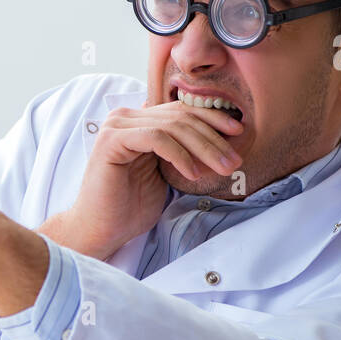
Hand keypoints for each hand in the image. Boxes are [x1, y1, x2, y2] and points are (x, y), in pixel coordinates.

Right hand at [47, 99, 243, 259]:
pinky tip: (193, 174)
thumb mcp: (166, 174)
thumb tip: (218, 138)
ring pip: (172, 125)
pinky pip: (155, 138)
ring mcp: (116, 127)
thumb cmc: (130, 207)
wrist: (102, 229)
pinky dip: (179, 155)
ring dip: (203, 147)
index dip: (213, 117)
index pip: (182, 110)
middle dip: (214, 138)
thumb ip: (182, 151)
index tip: (238, 133)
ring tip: (221, 169)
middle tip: (235, 160)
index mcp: (138, 121)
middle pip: (181, 116)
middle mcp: (125, 117)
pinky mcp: (111, 141)